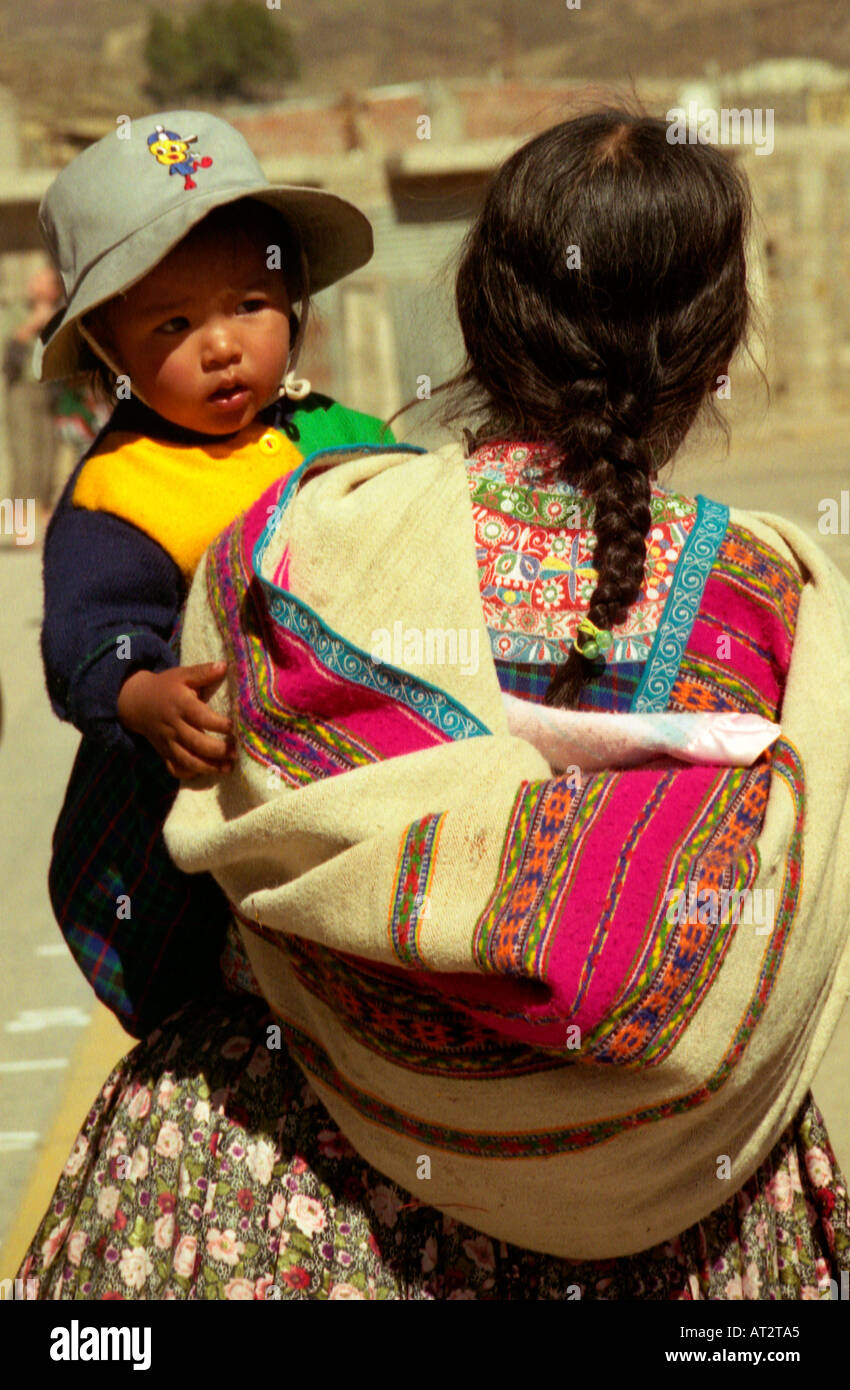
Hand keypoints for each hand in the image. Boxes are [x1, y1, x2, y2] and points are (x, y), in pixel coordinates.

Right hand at [116, 662, 234, 778]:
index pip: (202, 717)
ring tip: (228, 768)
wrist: (136, 702)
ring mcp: (168, 742)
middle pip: (196, 743)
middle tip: (237, 752)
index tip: (237, 728)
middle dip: (218, 751)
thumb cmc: (166, 687)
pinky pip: (174, 768)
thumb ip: (203, 673)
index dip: (221, 725)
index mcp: (180, 705)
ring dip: (208, 767)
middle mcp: (173, 726)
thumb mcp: (182, 675)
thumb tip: (225, 665)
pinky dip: (188, 774)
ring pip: (187, 760)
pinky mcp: (164, 752)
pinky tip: (205, 772)